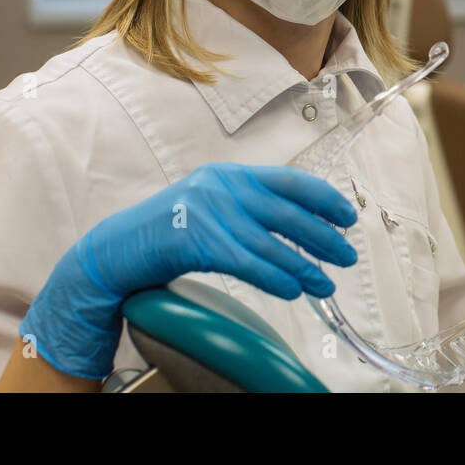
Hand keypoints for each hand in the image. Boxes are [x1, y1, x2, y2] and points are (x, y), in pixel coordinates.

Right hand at [19, 163, 358, 379]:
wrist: (116, 249)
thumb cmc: (169, 231)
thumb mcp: (212, 206)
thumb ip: (248, 208)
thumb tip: (299, 224)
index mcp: (231, 174)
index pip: (289, 180)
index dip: (323, 198)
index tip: (347, 216)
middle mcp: (222, 186)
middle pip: (287, 212)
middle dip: (323, 236)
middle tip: (347, 256)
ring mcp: (208, 212)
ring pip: (271, 242)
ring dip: (304, 266)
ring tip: (326, 284)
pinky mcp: (196, 241)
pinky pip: (247, 262)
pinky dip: (275, 277)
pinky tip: (293, 290)